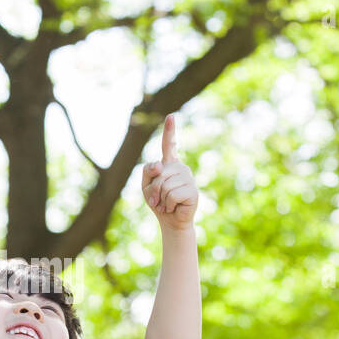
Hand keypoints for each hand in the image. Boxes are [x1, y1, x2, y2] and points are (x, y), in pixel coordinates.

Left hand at [142, 113, 197, 230]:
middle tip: (157, 200)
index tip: (171, 116)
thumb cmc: (158, 202)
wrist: (170, 221)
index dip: (170, 131)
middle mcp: (180, 167)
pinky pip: (172, 195)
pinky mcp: (193, 190)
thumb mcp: (146, 186)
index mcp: (169, 164)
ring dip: (161, 199)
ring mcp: (188, 178)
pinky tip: (173, 207)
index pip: (169, 145)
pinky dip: (168, 205)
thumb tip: (161, 166)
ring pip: (164, 185)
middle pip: (159, 173)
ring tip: (166, 204)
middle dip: (153, 190)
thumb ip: (148, 171)